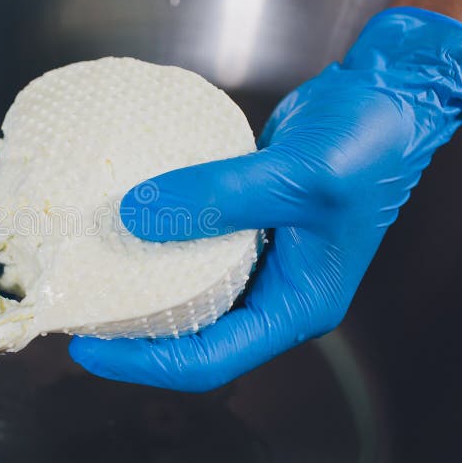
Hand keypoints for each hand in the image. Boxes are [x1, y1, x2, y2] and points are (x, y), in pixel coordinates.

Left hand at [70, 7, 461, 391]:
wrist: (384, 99)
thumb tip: (135, 216)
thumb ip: (217, 198)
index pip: (210, 359)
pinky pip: (191, 244)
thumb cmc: (366, 145)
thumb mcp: (296, 177)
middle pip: (191, 335)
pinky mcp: (244, 224)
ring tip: (88, 272)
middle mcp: (274, 292)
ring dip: (139, 285)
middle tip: (77, 311)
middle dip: (133, 333)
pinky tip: (122, 224)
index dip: (143, 363)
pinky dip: (157, 239)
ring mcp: (257, 258)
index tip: (87, 347)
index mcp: (296, 307)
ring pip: (187, 291)